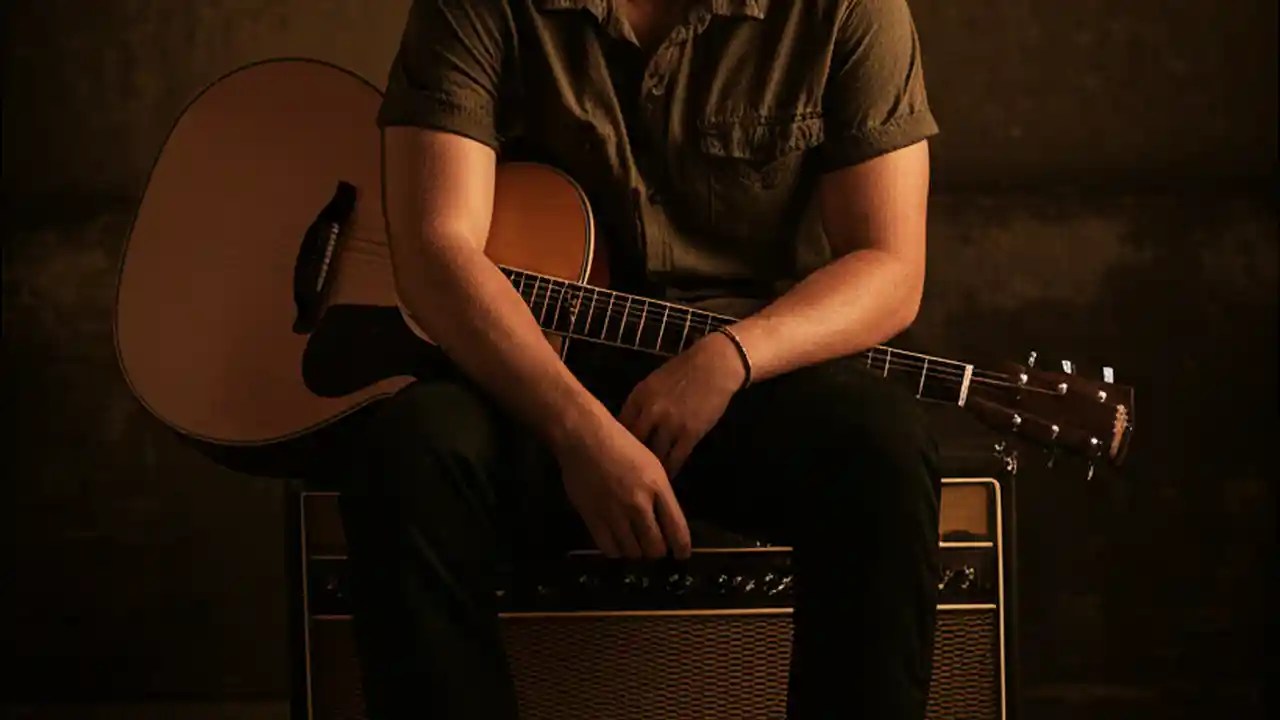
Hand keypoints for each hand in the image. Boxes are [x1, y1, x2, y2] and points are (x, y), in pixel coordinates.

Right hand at [554, 416, 692, 559]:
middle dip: (658, 553)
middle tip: (655, 549)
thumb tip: (667, 521)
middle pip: (655, 547)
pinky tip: (618, 544)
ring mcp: (615, 513)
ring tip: (636, 546)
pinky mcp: (593, 518)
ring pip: (633, 552)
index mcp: (658, 488)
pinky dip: (616, 551)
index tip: (681, 555)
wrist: (586, 438)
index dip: (682, 548)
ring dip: (637, 553)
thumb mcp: (652, 465)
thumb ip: (661, 494)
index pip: (677, 529)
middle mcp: (638, 505)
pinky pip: (609, 548)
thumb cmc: (622, 445)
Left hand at [619, 331, 746, 477]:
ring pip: (654, 456)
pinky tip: (668, 479)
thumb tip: (627, 427)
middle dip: (629, 461)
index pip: (619, 427)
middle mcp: (651, 411)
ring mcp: (671, 423)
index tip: (615, 456)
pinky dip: (671, 470)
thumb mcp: (652, 383)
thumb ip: (639, 404)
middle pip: (633, 444)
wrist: (715, 364)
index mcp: (638, 397)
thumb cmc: (683, 371)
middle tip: (628, 475)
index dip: (615, 444)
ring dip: (651, 470)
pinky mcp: (690, 432)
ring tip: (647, 482)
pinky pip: (676, 458)